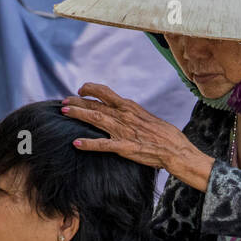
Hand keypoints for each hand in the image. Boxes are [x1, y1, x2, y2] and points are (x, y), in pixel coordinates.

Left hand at [63, 83, 213, 189]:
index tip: (80, 90)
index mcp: (130, 107)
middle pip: (96, 105)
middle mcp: (125, 116)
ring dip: (78, 114)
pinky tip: (76, 143)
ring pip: (96, 119)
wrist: (176, 150)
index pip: (105, 93)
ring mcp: (124, 131)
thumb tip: (123, 113)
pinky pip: (103, 145)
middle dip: (77, 102)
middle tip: (63, 103)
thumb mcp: (147, 118)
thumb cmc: (165, 136)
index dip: (90, 89)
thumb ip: (133, 115)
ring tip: (64, 112)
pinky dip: (88, 143)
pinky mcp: (125, 148)